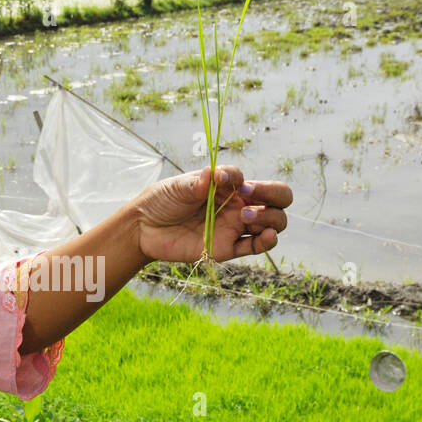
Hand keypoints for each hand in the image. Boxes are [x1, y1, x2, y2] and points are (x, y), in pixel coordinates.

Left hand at [133, 164, 291, 264]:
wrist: (144, 228)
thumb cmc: (162, 200)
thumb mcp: (178, 186)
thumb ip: (198, 182)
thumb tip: (216, 174)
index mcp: (230, 187)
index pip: (257, 181)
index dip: (248, 180)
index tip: (222, 180)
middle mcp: (238, 205)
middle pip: (278, 199)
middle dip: (272, 195)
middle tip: (248, 197)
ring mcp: (235, 227)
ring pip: (273, 222)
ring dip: (269, 217)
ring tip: (244, 217)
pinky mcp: (227, 248)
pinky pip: (256, 247)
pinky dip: (267, 242)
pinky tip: (267, 236)